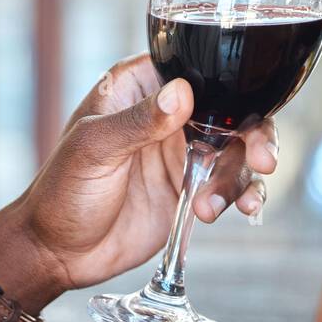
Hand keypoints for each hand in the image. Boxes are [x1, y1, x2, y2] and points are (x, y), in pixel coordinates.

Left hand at [14, 53, 277, 294]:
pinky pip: (232, 183)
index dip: (230, 84)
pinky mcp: (192, 188)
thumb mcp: (95, 150)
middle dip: (255, 133)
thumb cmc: (60, 192)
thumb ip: (138, 122)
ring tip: (212, 206)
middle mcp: (168, 115)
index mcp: (140, 88)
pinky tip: (236, 211)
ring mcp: (183, 152)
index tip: (245, 112)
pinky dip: (242, 194)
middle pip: (231, 110)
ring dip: (241, 175)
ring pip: (237, 149)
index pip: (197, 68)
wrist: (57, 253)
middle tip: (264, 159)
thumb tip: (181, 92)